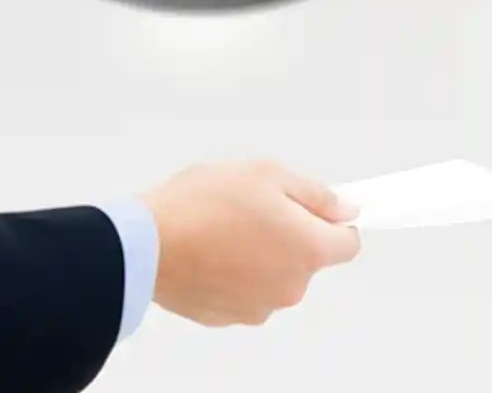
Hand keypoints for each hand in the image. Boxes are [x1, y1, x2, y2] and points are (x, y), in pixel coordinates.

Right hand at [141, 160, 360, 326]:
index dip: (334, 223)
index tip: (316, 210)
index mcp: (308, 250)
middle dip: (290, 235)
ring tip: (224, 227)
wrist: (144, 243)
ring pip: (274, 276)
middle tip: (255, 208)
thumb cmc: (203, 203)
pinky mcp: (226, 316)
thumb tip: (344, 210)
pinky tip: (209, 250)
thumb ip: (316, 195)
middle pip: (307, 260)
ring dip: (261, 255)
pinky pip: (243, 291)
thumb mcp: (268, 174)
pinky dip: (234, 274)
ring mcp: (257, 307)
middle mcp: (289, 287)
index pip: (348, 244)